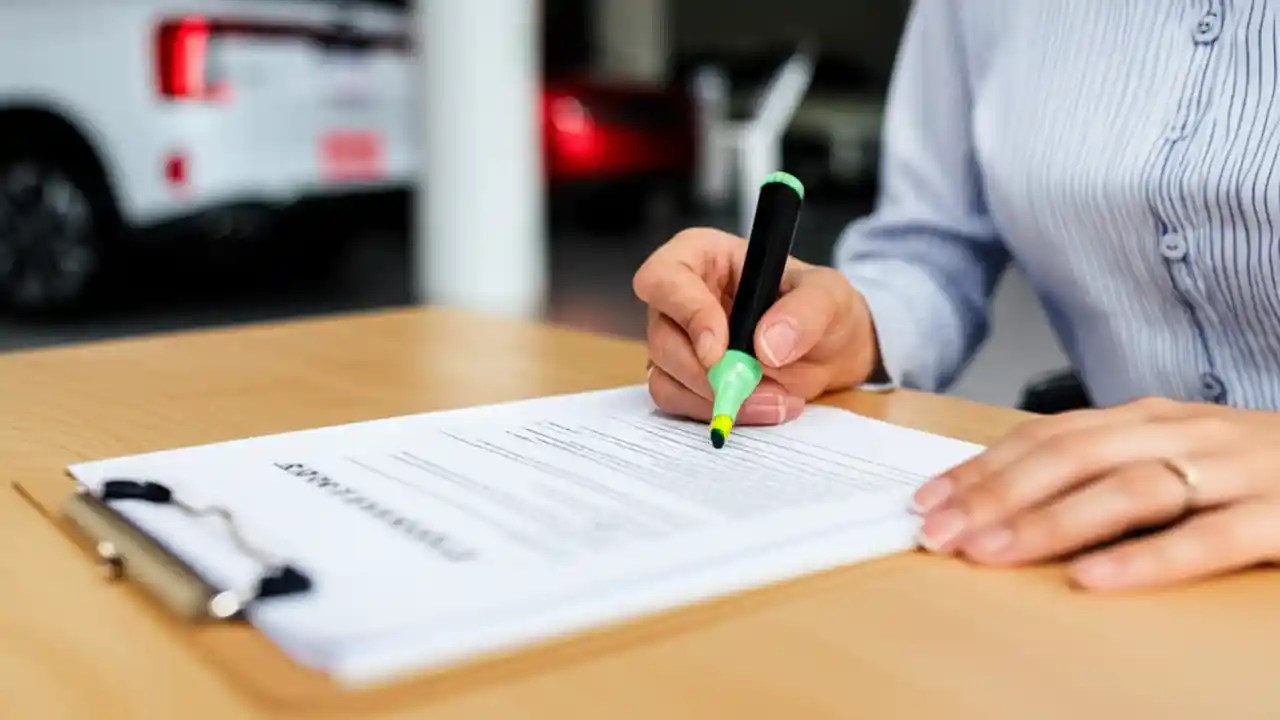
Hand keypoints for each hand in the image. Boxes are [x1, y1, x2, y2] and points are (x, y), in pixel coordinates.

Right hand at [632, 227, 879, 425]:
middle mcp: (679, 297)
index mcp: (702, 256)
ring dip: (716, 397)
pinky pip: (677, 401)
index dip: (686, 313)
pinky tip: (760, 408)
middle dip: (707, 372)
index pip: (665, 277)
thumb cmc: (824, 309)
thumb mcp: (831, 296)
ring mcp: (677, 341)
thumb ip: (806, 311)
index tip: (720, 350)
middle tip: (754, 385)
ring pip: (664, 374)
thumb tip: (766, 345)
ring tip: (775, 399)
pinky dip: (716, 412)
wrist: (832, 354)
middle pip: (661, 335)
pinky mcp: (682, 379)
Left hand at [913, 397, 1279, 590]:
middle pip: (1073, 457)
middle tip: (938, 531)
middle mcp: (1185, 433)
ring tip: (990, 553)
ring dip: (1049, 522)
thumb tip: (1005, 496)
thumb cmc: (1254, 468)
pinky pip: (1208, 538)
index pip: (1048, 436)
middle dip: (995, 494)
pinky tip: (1093, 580)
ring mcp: (1235, 470)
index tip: (926, 500)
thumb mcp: (1175, 453)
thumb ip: (1105, 466)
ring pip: (1128, 490)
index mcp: (1150, 418)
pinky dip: (1147, 560)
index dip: (983, 466)